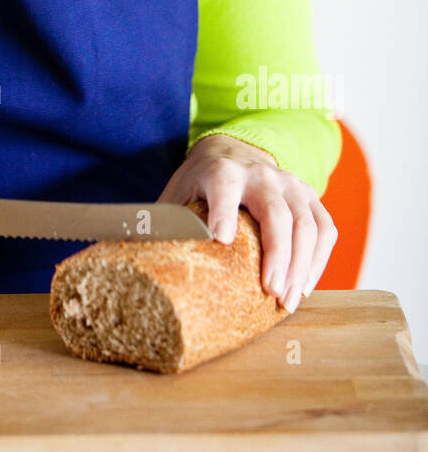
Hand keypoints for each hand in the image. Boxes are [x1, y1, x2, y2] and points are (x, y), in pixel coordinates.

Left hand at [156, 133, 337, 312]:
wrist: (234, 150)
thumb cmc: (200, 182)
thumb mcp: (177, 193)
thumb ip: (163, 221)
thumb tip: (126, 258)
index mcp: (221, 170)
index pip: (223, 186)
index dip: (222, 210)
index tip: (221, 239)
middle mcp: (261, 173)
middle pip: (275, 212)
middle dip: (277, 253)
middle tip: (270, 292)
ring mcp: (290, 184)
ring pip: (307, 223)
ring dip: (302, 265)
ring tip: (287, 300)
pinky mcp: (309, 197)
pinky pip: (325, 228)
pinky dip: (320, 259)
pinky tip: (305, 286)